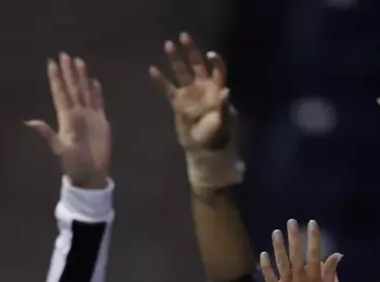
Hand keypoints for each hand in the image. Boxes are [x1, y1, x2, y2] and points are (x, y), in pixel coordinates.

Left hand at [25, 54, 110, 189]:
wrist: (90, 176)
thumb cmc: (73, 165)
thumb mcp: (59, 149)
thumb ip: (46, 134)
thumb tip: (29, 122)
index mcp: (66, 118)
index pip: (60, 93)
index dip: (56, 78)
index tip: (52, 63)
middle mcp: (77, 114)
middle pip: (72, 88)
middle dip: (68, 72)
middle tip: (64, 54)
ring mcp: (89, 117)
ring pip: (84, 92)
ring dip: (81, 78)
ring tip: (78, 62)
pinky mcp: (101, 122)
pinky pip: (98, 103)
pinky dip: (96, 92)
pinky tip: (94, 82)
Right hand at [149, 33, 231, 152]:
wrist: (204, 147)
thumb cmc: (217, 133)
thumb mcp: (224, 121)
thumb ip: (225, 106)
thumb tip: (226, 91)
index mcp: (216, 89)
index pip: (217, 70)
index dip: (215, 62)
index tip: (210, 55)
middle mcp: (202, 87)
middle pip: (197, 64)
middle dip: (191, 50)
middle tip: (184, 36)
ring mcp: (189, 93)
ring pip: (181, 72)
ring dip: (175, 59)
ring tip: (168, 44)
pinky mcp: (178, 102)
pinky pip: (167, 88)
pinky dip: (160, 80)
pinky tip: (152, 69)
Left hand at [259, 220, 342, 281]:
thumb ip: (330, 273)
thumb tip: (336, 255)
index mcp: (315, 279)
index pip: (314, 253)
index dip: (313, 237)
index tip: (312, 223)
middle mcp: (300, 280)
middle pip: (296, 254)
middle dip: (294, 237)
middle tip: (290, 222)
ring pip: (281, 263)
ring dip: (279, 247)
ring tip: (276, 233)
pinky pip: (270, 278)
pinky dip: (266, 266)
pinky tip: (264, 254)